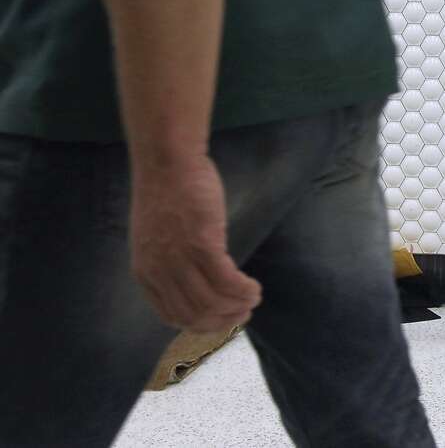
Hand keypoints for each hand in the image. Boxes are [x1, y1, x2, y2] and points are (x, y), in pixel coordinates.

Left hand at [131, 154, 261, 332]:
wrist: (167, 162)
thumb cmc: (166, 192)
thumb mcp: (157, 237)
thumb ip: (170, 261)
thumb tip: (195, 278)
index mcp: (146, 273)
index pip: (173, 316)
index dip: (202, 324)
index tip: (222, 319)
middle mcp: (160, 272)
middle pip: (195, 315)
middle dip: (223, 321)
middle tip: (244, 314)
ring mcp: (180, 259)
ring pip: (213, 302)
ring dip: (238, 306)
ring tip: (253, 299)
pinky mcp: (202, 244)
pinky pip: (227, 280)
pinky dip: (244, 290)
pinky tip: (254, 287)